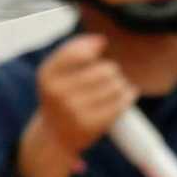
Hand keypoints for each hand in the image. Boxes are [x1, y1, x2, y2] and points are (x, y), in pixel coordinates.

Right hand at [33, 34, 135, 159]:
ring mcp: (74, 111)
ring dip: (120, 83)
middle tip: (109, 75)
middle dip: (111, 70)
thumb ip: (74, 50)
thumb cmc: (61, 96)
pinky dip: (128, 95)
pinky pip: (120, 103)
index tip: (98, 52)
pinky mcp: (91, 126)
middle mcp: (58, 93)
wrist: (54, 136)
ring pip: (116, 86)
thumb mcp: (56, 72)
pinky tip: (127, 94)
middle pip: (105, 70)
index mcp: (47, 76)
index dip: (93, 48)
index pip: (78, 52)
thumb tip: (101, 40)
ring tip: (116, 86)